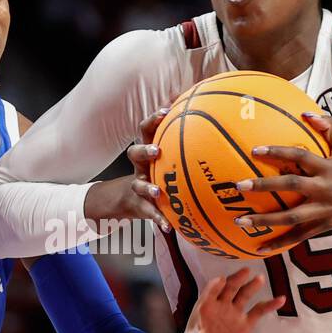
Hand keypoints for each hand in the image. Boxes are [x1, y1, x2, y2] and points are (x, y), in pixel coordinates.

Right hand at [82, 108, 169, 230]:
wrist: (132, 199)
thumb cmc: (155, 170)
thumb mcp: (164, 153)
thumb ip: (179, 135)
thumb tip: (199, 107)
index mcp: (147, 151)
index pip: (145, 130)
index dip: (152, 120)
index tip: (164, 112)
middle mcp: (140, 166)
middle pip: (134, 153)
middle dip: (145, 151)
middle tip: (157, 151)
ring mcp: (139, 186)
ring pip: (139, 184)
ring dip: (148, 187)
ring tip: (159, 192)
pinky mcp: (143, 205)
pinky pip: (150, 212)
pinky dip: (158, 218)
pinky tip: (168, 226)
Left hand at [177, 268, 285, 332]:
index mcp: (205, 307)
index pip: (210, 292)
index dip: (215, 286)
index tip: (221, 280)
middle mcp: (220, 306)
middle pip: (230, 288)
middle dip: (236, 279)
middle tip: (246, 271)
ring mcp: (234, 313)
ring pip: (244, 295)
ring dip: (251, 286)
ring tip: (260, 279)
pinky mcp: (245, 324)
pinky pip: (259, 311)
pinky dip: (269, 305)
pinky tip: (280, 299)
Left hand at [233, 112, 331, 253]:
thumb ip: (327, 127)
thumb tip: (306, 112)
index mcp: (326, 167)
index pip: (299, 156)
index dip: (278, 152)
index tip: (255, 150)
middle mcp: (323, 188)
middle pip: (291, 186)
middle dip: (264, 186)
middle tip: (239, 185)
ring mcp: (322, 210)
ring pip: (290, 217)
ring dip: (264, 220)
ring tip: (240, 220)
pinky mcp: (323, 227)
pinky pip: (298, 236)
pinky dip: (279, 243)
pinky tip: (259, 248)